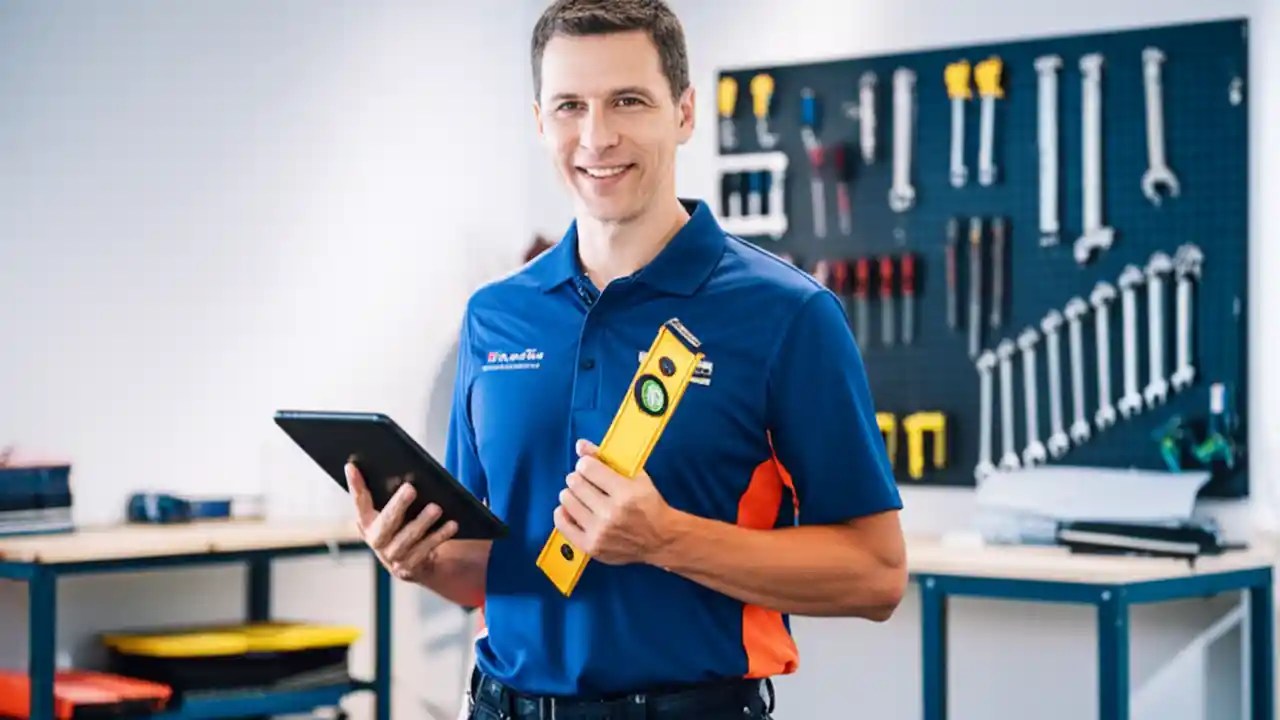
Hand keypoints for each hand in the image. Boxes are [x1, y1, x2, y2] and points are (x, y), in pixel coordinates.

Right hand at [348, 462, 457, 581]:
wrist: (418, 564)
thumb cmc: (406, 527)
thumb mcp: (398, 512)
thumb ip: (394, 496)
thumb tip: (408, 473)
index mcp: (367, 522)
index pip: (359, 501)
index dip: (354, 484)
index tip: (352, 465)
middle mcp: (375, 540)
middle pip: (386, 521)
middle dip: (398, 504)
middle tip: (411, 488)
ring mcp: (390, 556)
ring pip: (407, 538)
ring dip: (422, 522)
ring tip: (436, 508)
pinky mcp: (408, 568)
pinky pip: (424, 550)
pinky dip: (439, 536)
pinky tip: (451, 525)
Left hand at [553, 439, 677, 564]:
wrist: (661, 540)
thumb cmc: (649, 505)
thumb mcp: (636, 477)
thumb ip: (607, 458)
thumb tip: (580, 444)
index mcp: (625, 493)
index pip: (588, 468)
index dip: (586, 463)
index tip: (589, 466)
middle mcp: (611, 513)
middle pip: (575, 483)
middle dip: (579, 477)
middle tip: (586, 481)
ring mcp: (599, 532)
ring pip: (567, 500)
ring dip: (572, 494)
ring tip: (582, 496)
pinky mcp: (591, 546)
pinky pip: (562, 524)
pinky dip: (563, 513)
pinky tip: (571, 509)